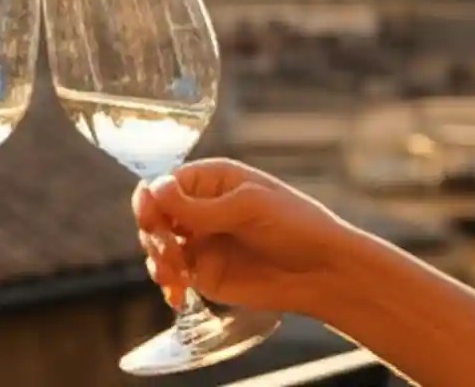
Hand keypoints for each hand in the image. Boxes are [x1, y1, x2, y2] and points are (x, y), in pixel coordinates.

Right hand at [133, 159, 349, 313]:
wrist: (323, 272)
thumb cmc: (296, 226)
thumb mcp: (249, 207)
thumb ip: (201, 206)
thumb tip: (155, 188)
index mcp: (211, 181)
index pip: (164, 184)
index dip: (151, 200)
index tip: (151, 219)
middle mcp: (200, 208)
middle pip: (154, 215)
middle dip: (153, 234)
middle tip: (171, 253)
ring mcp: (200, 241)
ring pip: (156, 246)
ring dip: (157, 260)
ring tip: (176, 276)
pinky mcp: (204, 272)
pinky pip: (171, 275)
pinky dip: (166, 283)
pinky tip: (176, 294)